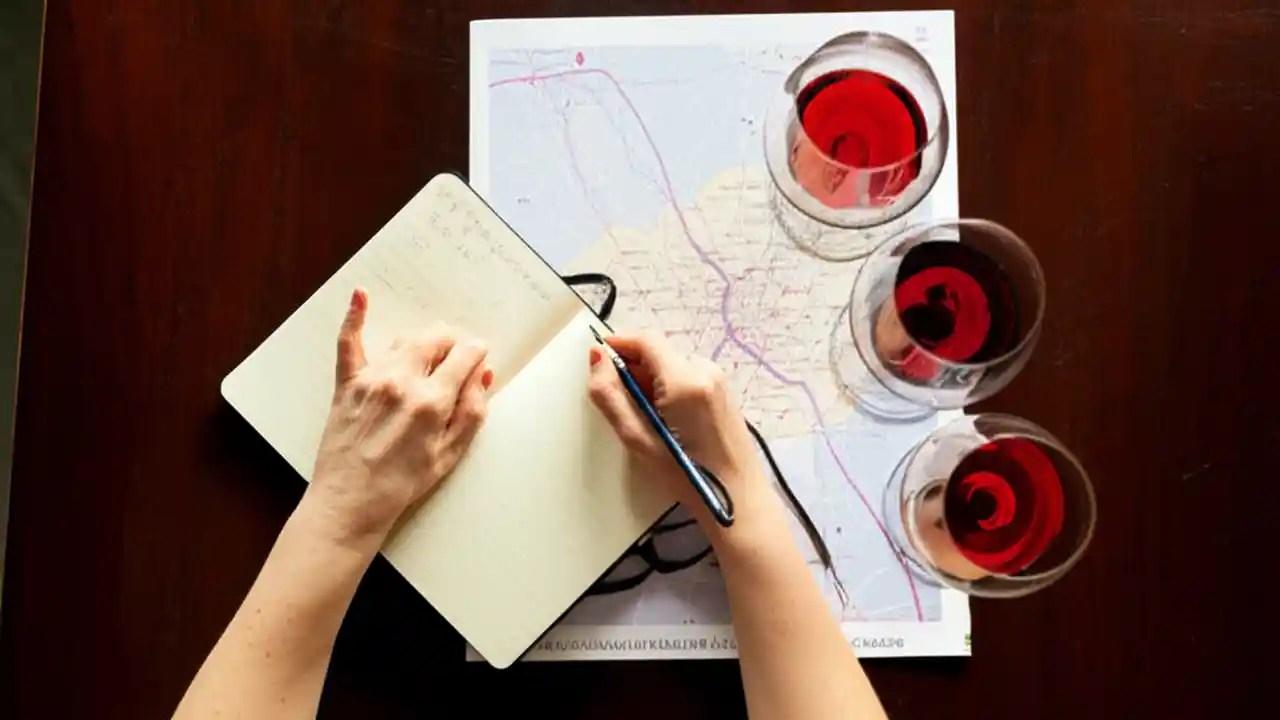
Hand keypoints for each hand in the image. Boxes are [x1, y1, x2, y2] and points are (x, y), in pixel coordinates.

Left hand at [304, 289, 492, 548]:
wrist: (349, 504)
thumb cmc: (400, 486)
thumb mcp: (450, 455)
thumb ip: (472, 412)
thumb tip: (483, 376)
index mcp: (431, 401)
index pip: (464, 356)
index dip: (477, 352)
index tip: (480, 355)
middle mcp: (401, 382)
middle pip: (436, 339)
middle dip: (453, 342)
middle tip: (457, 357)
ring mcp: (371, 380)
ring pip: (404, 341)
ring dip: (422, 344)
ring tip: (428, 360)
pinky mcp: (346, 384)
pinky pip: (349, 342)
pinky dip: (354, 317)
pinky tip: (360, 295)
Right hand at [586, 331, 768, 534]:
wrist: (739, 498)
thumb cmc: (687, 476)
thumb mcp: (637, 440)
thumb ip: (611, 396)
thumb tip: (598, 359)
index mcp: (685, 380)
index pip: (646, 339)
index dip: (618, 343)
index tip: (599, 360)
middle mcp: (705, 370)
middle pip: (658, 351)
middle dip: (634, 369)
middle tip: (623, 403)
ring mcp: (719, 379)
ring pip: (671, 364)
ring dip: (652, 380)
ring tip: (648, 419)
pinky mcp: (724, 391)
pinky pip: (687, 376)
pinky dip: (670, 388)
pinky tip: (669, 420)